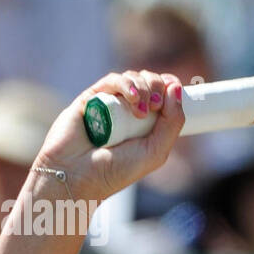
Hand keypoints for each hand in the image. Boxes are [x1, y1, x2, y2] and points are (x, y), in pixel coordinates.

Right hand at [32, 70, 185, 203]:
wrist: (77, 176)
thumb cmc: (115, 171)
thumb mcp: (155, 151)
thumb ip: (172, 122)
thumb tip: (177, 88)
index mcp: (147, 124)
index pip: (164, 94)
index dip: (170, 86)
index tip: (176, 88)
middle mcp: (129, 111)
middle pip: (150, 81)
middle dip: (158, 86)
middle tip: (156, 106)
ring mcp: (110, 103)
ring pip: (132, 78)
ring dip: (143, 88)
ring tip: (140, 111)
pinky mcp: (91, 97)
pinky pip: (112, 80)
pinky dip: (126, 84)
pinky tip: (132, 99)